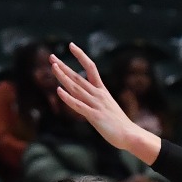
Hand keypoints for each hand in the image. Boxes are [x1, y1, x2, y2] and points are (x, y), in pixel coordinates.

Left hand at [51, 45, 158, 161]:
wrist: (129, 135)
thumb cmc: (119, 124)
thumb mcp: (107, 107)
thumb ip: (96, 101)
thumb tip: (87, 100)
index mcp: (102, 90)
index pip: (91, 67)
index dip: (81, 55)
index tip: (71, 46)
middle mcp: (98, 94)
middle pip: (78, 77)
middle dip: (64, 66)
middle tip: (52, 57)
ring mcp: (96, 104)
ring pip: (76, 88)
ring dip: (63, 77)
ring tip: (53, 67)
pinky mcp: (94, 116)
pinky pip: (78, 105)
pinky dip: (68, 98)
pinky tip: (58, 90)